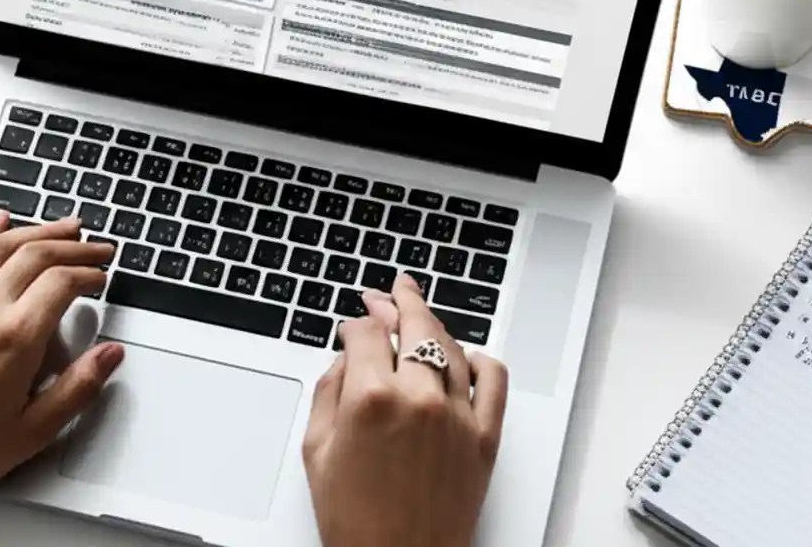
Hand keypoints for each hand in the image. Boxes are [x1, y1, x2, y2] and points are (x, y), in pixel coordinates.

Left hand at [0, 212, 123, 540]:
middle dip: (72, 245)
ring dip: (34, 231)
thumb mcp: (34, 431)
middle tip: (94, 247)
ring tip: (61, 226)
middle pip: (34, 255)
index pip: (62, 282)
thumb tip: (110, 354)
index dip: (89, 273)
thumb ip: (78, 387)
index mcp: (14, 341)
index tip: (101, 278)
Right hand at [303, 275, 507, 546]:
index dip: (358, 322)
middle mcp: (419, 398)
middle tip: (394, 290)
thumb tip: (344, 361)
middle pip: (417, 324)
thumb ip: (328, 394)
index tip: (353, 326)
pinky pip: (494, 380)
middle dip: (400, 301)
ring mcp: (457, 415)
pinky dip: (480, 361)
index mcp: (372, 398)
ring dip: (435, 325)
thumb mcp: (317, 452)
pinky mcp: (485, 437)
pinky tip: (466, 356)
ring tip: (423, 316)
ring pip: (452, 346)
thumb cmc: (355, 522)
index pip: (369, 331)